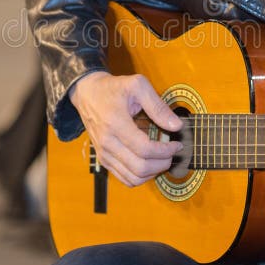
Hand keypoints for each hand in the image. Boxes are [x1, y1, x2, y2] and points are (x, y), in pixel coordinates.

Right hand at [69, 71, 182, 186]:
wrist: (87, 93)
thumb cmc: (112, 88)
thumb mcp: (137, 86)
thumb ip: (158, 106)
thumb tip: (177, 126)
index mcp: (115, 123)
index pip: (145, 149)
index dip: (165, 151)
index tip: (177, 144)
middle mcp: (107, 142)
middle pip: (140, 167)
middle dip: (162, 163)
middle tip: (172, 152)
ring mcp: (104, 153)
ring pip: (133, 178)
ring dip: (153, 172)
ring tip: (162, 159)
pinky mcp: (103, 160)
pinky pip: (125, 179)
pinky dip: (141, 177)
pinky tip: (150, 164)